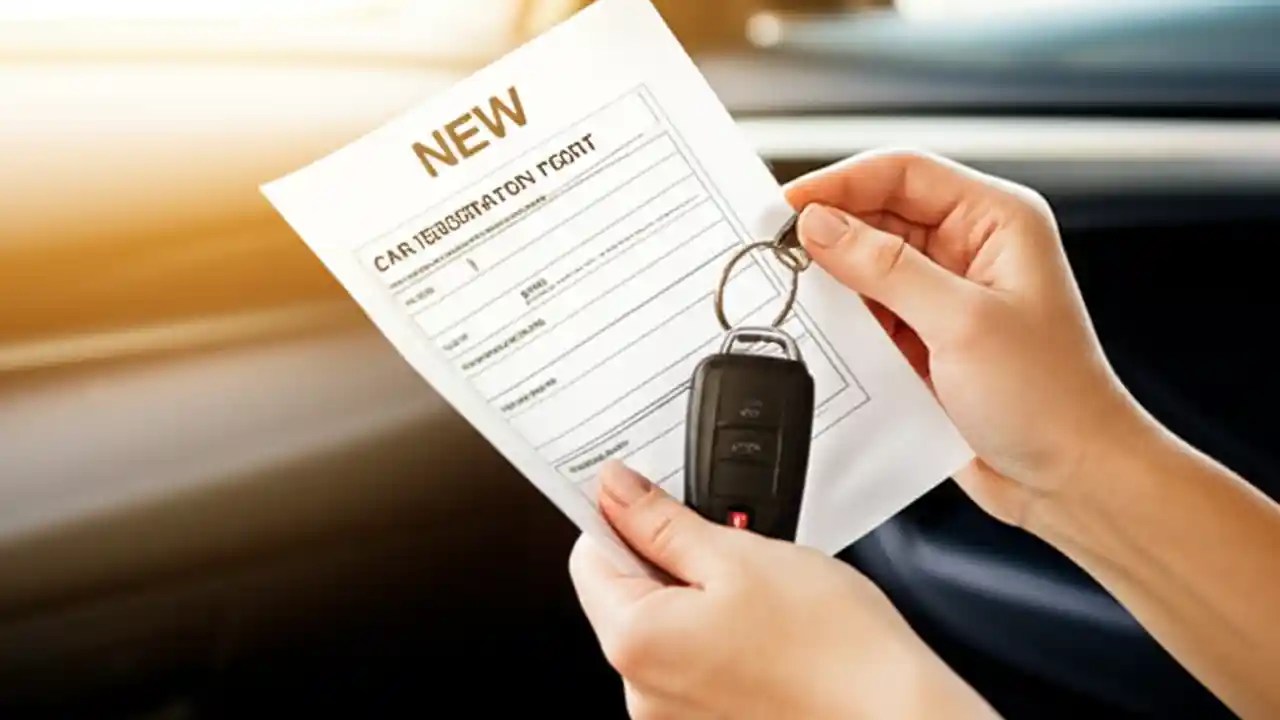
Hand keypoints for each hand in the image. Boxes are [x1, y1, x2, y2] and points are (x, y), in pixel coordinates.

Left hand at [570, 461, 996, 719]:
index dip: (623, 519)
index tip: (658, 500)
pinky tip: (764, 633)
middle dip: (668, 563)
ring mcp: (673, 718)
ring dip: (697, 602)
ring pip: (662, 629)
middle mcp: (642, 692)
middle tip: (730, 549)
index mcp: (634, 642)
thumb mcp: (738, 554)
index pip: (589, 557)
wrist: (896, 714)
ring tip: (759, 597)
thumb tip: (613, 488)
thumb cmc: (832, 645)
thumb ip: (661, 521)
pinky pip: (692, 665)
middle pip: (625, 596)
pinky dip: (718, 641)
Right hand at [786, 149, 1145, 531]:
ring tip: (795, 292)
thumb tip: (820, 225)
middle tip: (776, 253)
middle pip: (879, 214)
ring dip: (833, 278)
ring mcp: (947, 295)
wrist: (1070, 479)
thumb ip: (884, 267)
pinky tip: (824, 330)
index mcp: (997, 220)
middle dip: (829, 230)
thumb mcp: (960, 323)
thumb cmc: (1051, 398)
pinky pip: (871, 312)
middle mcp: (971, 249)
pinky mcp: (928, 337)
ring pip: (868, 264)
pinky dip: (844, 319)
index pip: (903, 173)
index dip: (840, 183)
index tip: (786, 207)